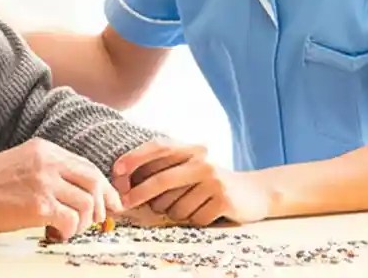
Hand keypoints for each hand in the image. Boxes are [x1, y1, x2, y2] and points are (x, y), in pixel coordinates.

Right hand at [0, 138, 121, 240]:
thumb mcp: (23, 163)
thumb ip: (49, 170)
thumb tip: (78, 191)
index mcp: (46, 150)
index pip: (86, 166)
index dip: (104, 186)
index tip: (111, 202)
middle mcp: (49, 162)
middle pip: (93, 181)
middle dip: (102, 204)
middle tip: (98, 220)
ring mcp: (45, 182)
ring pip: (87, 203)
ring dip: (83, 222)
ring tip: (69, 229)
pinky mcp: (39, 205)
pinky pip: (71, 220)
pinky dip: (70, 230)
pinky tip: (57, 233)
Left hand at [115, 140, 270, 226]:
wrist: (251, 192)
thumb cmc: (207, 183)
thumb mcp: (187, 169)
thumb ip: (161, 170)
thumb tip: (124, 182)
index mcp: (190, 150)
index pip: (158, 148)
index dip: (135, 158)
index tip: (116, 171)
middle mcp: (202, 161)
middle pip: (161, 180)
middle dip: (139, 194)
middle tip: (124, 204)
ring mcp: (213, 180)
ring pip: (175, 206)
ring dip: (174, 212)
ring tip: (189, 204)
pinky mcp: (223, 200)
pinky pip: (192, 218)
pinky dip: (192, 220)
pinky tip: (205, 210)